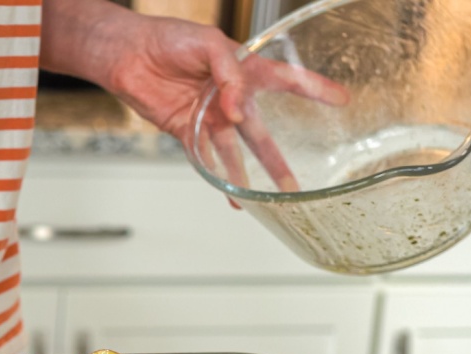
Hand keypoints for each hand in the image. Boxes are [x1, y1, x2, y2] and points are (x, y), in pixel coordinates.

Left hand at [103, 15, 349, 191]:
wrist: (128, 53)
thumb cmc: (168, 37)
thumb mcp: (208, 43)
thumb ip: (229, 74)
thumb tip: (237, 111)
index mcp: (244, 69)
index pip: (286, 80)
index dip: (314, 88)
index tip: (342, 100)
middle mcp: (231, 98)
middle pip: (261, 133)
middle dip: (279, 159)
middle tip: (297, 183)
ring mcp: (210, 116)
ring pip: (235, 153)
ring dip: (248, 177)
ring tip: (267, 199)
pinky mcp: (187, 130)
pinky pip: (205, 157)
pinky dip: (216, 176)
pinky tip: (229, 194)